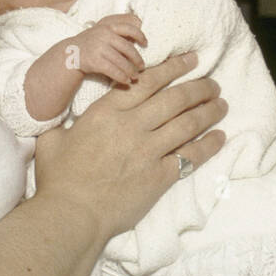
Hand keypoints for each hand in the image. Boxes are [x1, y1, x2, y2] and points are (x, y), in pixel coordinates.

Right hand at [32, 52, 226, 238]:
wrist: (72, 215)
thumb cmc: (58, 179)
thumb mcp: (53, 139)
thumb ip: (62, 122)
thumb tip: (61, 115)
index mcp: (107, 112)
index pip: (148, 81)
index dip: (174, 68)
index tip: (192, 60)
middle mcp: (132, 126)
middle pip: (175, 99)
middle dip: (198, 88)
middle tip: (214, 82)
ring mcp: (148, 151)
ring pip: (187, 124)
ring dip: (208, 112)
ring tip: (222, 104)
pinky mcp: (159, 177)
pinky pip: (190, 156)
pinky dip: (208, 145)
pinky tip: (220, 137)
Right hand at [72, 14, 146, 84]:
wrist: (69, 53)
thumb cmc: (90, 42)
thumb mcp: (101, 31)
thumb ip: (116, 31)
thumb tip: (139, 34)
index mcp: (108, 26)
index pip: (129, 28)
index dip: (140, 35)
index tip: (145, 43)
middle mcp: (104, 35)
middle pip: (128, 48)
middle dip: (137, 59)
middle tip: (142, 67)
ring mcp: (99, 47)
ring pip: (121, 61)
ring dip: (131, 71)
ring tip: (135, 76)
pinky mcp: (95, 61)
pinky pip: (113, 70)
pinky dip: (121, 77)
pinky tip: (126, 81)